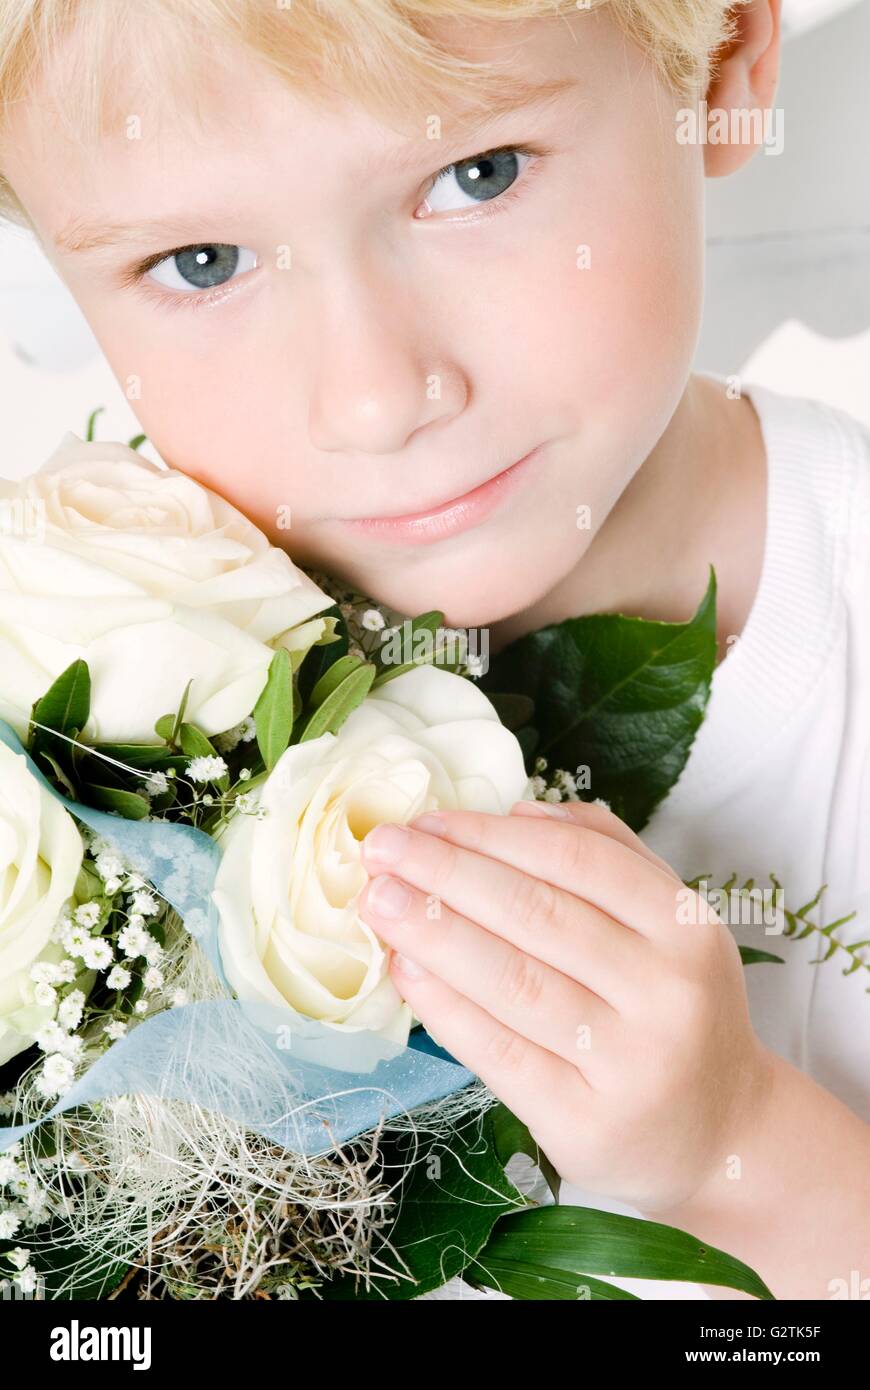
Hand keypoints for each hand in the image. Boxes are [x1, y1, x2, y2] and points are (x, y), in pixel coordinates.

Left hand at [358, 799, 774, 1212]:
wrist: (719, 1135)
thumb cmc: (676, 1010)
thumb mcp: (669, 924)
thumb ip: (608, 854)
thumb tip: (516, 813)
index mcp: (686, 928)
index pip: (577, 861)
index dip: (493, 836)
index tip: (427, 820)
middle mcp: (665, 993)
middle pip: (537, 915)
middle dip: (447, 874)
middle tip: (380, 850)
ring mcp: (627, 1062)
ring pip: (512, 980)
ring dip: (433, 933)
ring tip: (378, 902)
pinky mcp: (584, 1122)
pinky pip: (499, 1052)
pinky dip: (444, 1006)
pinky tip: (406, 971)